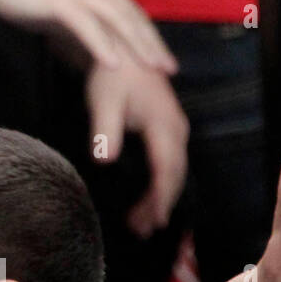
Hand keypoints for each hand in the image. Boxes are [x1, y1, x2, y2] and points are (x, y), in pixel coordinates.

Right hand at [0, 0, 178, 73]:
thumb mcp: (60, 8)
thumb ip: (80, 24)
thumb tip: (91, 49)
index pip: (131, 13)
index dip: (151, 36)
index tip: (165, 59)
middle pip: (132, 17)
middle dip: (153, 44)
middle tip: (170, 69)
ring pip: (117, 21)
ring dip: (137, 46)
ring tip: (152, 69)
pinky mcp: (61, 1)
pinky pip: (87, 26)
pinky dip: (103, 45)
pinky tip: (114, 65)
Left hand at [86, 59, 188, 236]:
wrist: (124, 51)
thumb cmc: (114, 75)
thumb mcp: (104, 101)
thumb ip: (105, 130)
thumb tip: (104, 160)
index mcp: (164, 124)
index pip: (167, 169)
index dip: (162, 197)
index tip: (156, 220)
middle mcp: (176, 130)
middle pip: (174, 175)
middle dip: (160, 204)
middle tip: (141, 230)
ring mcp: (175, 130)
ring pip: (172, 171)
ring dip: (159, 198)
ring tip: (140, 224)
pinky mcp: (167, 131)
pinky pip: (168, 164)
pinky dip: (159, 185)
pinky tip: (145, 200)